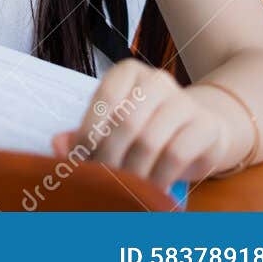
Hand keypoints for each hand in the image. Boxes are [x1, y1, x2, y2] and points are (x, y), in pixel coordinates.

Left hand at [50, 59, 236, 189]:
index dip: (89, 134)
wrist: (200, 129)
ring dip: (133, 172)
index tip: (81, 161)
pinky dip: (159, 177)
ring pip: (150, 141)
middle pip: (126, 122)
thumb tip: (57, 147)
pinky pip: (176, 155)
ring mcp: (184, 101)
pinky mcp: (205, 126)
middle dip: (109, 158)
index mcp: (128, 72)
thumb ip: (86, 134)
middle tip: (104, 182)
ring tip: (126, 189)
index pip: (104, 100)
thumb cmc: (147, 128)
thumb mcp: (115, 126)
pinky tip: (151, 189)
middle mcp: (157, 80)